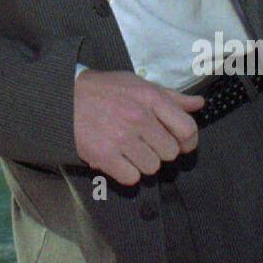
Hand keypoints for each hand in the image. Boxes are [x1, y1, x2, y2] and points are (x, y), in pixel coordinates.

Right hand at [73, 70, 204, 186]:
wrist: (64, 98)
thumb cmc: (104, 91)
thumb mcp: (138, 85)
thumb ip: (170, 96)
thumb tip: (199, 104)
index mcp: (150, 98)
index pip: (187, 128)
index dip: (187, 141)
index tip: (178, 142)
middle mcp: (138, 118)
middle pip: (170, 152)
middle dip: (160, 150)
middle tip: (144, 142)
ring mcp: (122, 138)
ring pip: (152, 167)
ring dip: (142, 162)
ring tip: (127, 149)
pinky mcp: (105, 156)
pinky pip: (132, 178)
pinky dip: (126, 173)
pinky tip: (117, 159)